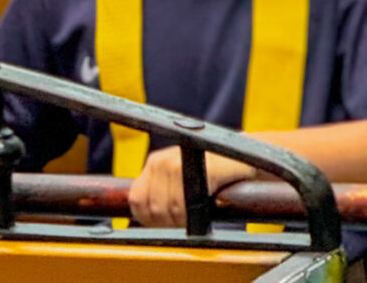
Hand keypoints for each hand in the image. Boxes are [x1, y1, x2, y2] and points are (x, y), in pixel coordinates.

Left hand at [128, 146, 254, 226]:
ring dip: (182, 222)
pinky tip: (203, 212)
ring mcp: (180, 163)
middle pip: (154, 208)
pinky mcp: (206, 170)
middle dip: (167, 224)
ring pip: (171, 209)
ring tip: (194, 220)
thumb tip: (148, 219)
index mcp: (154, 164)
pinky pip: (190, 203)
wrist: (246, 156)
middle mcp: (162, 162)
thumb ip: (162, 192)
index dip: (148, 219)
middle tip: (183, 226)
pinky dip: (195, 215)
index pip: (137, 200)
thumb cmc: (214, 173)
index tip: (163, 226)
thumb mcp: (180, 178)